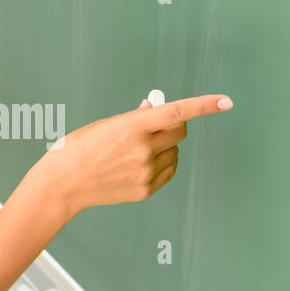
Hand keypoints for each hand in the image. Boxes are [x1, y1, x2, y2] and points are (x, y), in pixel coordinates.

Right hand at [33, 93, 232, 220]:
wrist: (63, 183)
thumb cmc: (79, 148)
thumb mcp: (105, 125)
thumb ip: (135, 119)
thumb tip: (158, 110)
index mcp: (131, 127)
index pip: (175, 112)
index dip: (203, 105)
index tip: (225, 101)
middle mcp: (143, 150)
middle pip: (179, 133)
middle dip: (174, 126)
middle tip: (157, 126)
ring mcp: (146, 172)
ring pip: (173, 153)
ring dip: (164, 146)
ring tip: (136, 151)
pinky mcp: (146, 189)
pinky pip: (168, 171)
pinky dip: (161, 163)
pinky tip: (139, 164)